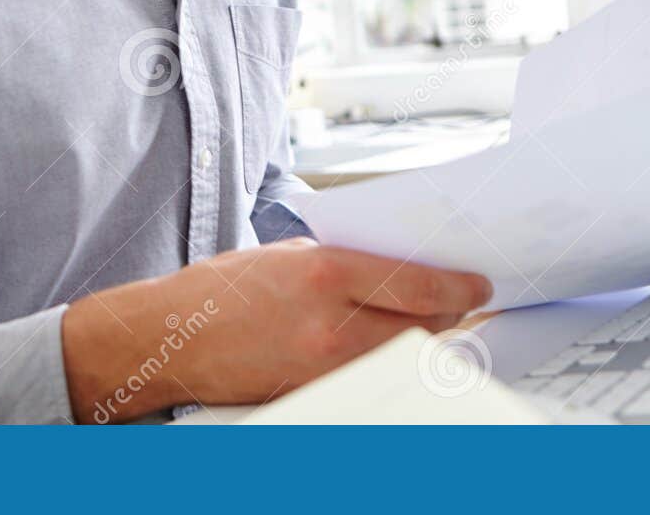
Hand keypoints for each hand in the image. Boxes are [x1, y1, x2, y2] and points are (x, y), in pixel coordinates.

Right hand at [62, 239, 491, 421]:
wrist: (170, 337)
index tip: (479, 284)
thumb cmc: (223, 290)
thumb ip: (348, 261)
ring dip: (419, 339)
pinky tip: (385, 346)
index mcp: (327, 273)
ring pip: (401, 354)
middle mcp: (331, 324)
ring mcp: (324, 367)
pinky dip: (384, 361)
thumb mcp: (290, 254)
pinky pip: (369, 375)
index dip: (459, 287)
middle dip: (446, 313)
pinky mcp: (314, 394)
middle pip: (421, 325)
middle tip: (461, 302)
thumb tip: (402, 268)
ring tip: (427, 323)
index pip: (419, 283)